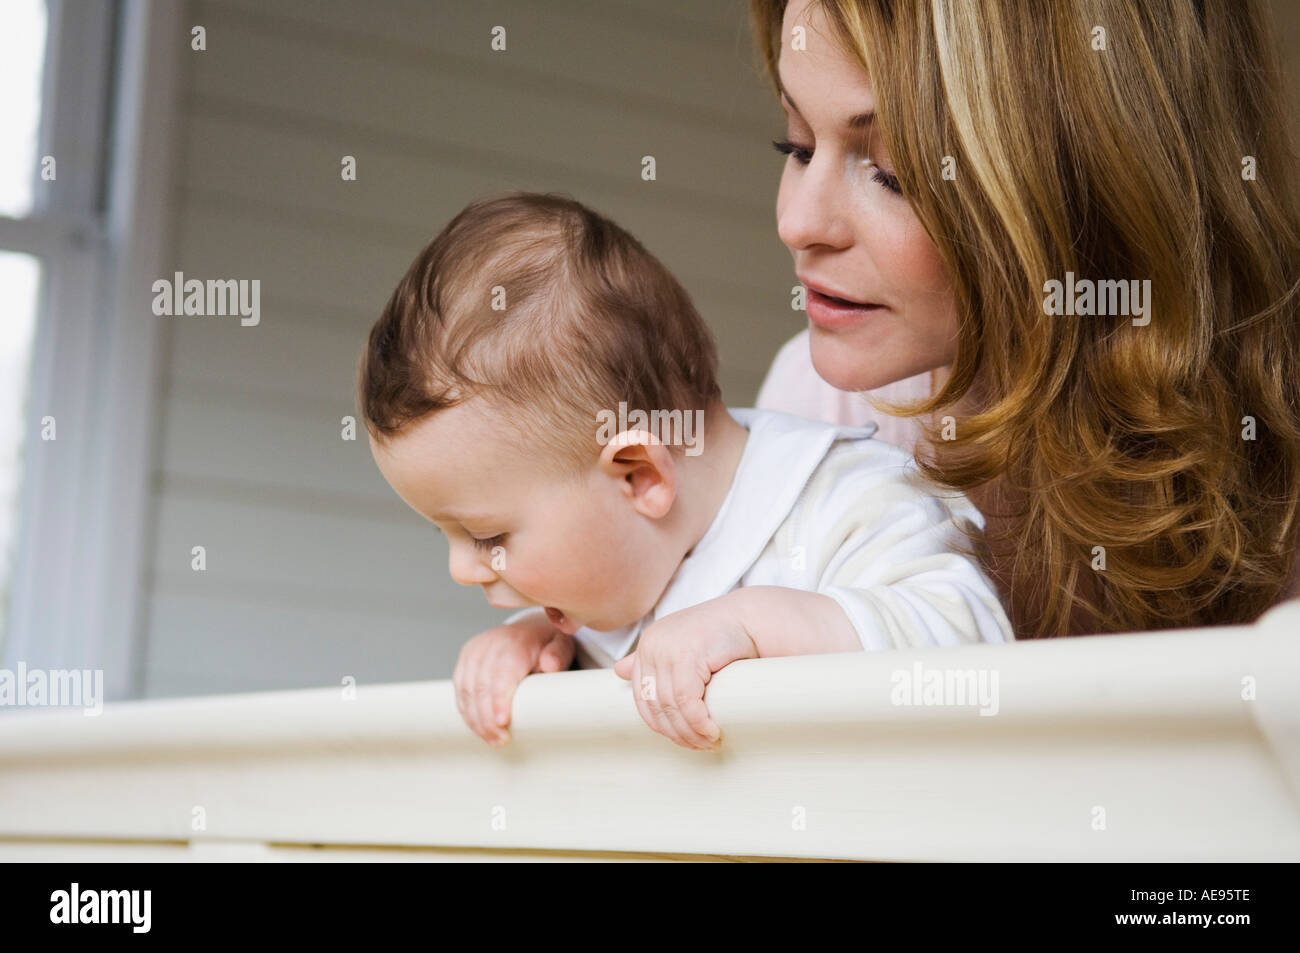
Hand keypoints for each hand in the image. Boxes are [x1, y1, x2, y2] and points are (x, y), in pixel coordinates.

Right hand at [452, 615, 573, 746]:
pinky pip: (460, 688)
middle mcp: (491, 644)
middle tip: (501, 740)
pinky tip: (478, 727)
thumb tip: (550, 665)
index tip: (502, 723)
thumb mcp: (561, 646)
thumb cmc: (547, 645)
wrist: (529, 630)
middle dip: (487, 718)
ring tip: (491, 739)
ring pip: (467, 690)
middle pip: (481, 686)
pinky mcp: (465, 658)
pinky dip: (467, 711)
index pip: (502, 674)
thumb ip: (558, 655)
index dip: (499, 700)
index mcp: (515, 642)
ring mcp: (475, 650)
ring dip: (476, 719)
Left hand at [612, 598, 756, 750]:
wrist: (751, 618)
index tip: (681, 738)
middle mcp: (652, 645)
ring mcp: (666, 649)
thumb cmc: (720, 634)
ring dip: (690, 732)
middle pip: (655, 705)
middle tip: (698, 746)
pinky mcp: (685, 656)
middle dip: (676, 733)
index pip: (642, 697)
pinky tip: (712, 731)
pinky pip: (686, 701)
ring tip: (709, 742)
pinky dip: (698, 722)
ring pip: (671, 707)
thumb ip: (653, 660)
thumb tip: (618, 671)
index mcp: (648, 644)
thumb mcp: (680, 646)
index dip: (660, 724)